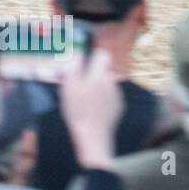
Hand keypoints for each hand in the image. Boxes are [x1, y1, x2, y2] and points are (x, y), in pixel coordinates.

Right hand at [60, 49, 122, 170]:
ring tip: (86, 100)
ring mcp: (117, 93)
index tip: (85, 64)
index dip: (94, 57)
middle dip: (93, 75)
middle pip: (104, 70)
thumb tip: (77, 54)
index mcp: (98, 75)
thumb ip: (73, 69)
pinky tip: (94, 109)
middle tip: (81, 85)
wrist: (93, 135)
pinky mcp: (119, 105)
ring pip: (107, 84)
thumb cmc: (77, 111)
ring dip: (98, 87)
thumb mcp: (68, 89)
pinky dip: (103, 99)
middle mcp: (111, 81)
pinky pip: (110, 96)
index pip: (102, 55)